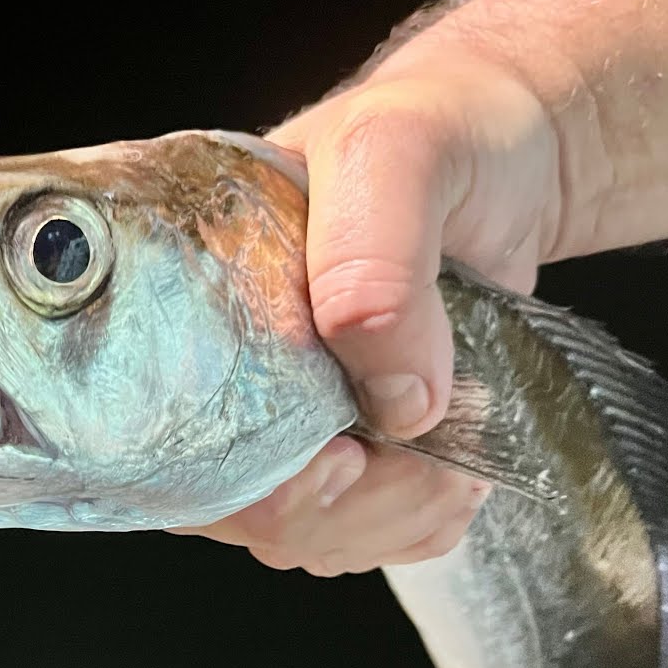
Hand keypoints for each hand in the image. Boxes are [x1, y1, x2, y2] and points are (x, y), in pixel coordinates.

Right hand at [172, 50, 563, 574]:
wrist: (502, 150)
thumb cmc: (436, 132)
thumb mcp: (398, 152)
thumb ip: (376, 255)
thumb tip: (392, 398)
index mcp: (189, 298)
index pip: (165, 440)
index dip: (248, 482)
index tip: (340, 457)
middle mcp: (219, 367)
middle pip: (237, 509)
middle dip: (341, 509)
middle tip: (428, 447)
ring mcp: (281, 413)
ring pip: (300, 535)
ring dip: (390, 516)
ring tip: (452, 447)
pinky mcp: (342, 443)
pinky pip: (359, 533)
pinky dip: (416, 521)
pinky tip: (450, 466)